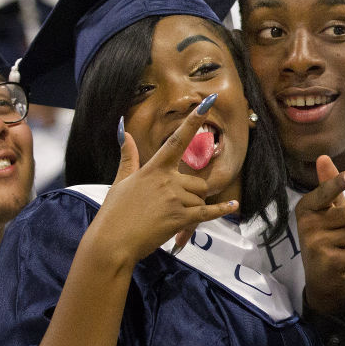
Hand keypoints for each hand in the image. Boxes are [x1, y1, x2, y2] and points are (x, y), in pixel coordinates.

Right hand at [88, 101, 238, 268]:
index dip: (193, 120)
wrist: (112, 243)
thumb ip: (129, 156)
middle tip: (171, 208)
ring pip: (200, 199)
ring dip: (193, 208)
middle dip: (192, 194)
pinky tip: (233, 205)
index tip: (207, 102)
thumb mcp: (120, 181)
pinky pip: (207, 212)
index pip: (178, 139)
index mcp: (154, 168)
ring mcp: (175, 200)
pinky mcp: (180, 218)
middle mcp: (168, 180)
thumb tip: (124, 131)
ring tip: (171, 219)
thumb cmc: (114, 213)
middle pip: (198, 182)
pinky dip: (221, 210)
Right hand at [296, 155, 344, 314]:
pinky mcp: (331, 263)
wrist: (322, 284)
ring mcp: (318, 244)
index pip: (327, 191)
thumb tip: (323, 157)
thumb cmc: (328, 241)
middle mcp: (309, 225)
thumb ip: (328, 187)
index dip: (341, 182)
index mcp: (306, 208)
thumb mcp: (326, 214)